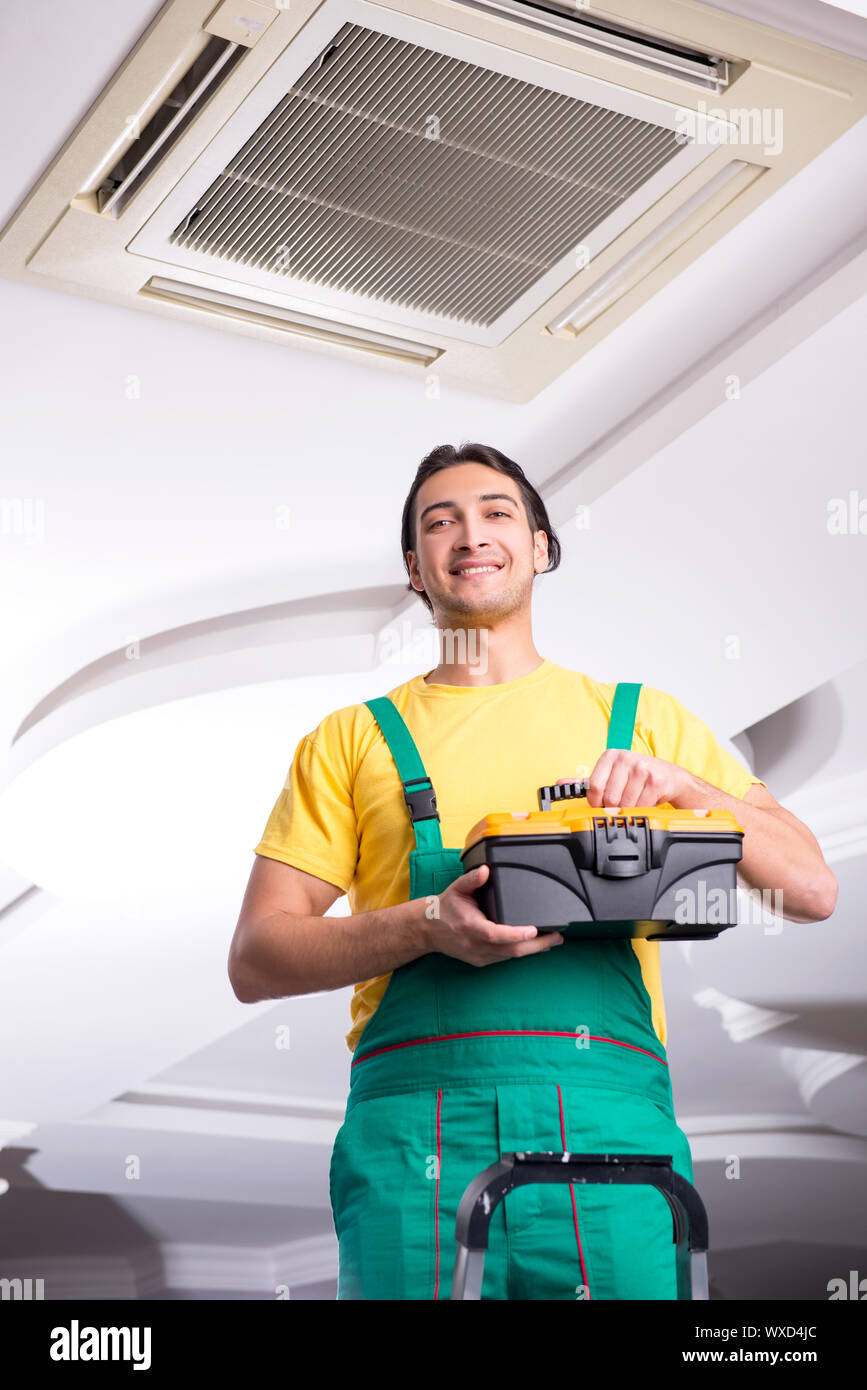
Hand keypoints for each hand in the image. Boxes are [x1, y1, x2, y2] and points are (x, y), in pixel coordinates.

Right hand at [420, 864, 563, 966]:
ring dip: (533, 950)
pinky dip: (521, 952)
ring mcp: (478, 956)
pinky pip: (505, 959)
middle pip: (510, 951)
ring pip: (510, 957)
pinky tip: (535, 946)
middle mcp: (475, 944)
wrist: (428, 929)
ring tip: (553, 941)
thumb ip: (472, 879)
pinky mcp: (481, 961)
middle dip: (537, 946)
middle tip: (557, 937)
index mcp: (470, 926)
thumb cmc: (446, 908)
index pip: (495, 934)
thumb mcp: (456, 889)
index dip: (516, 934)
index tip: (534, 930)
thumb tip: (487, 869)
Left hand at [559, 751, 694, 808]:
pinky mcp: (655, 781)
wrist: (671, 777)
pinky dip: (641, 811)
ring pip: (624, 804)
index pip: (594, 786)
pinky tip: (645, 802)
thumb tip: (561, 783)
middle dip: (613, 808)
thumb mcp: (611, 774)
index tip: (601, 804)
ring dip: (628, 810)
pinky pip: (640, 807)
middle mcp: (625, 758)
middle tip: (620, 805)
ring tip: (634, 801)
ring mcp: (642, 768)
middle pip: (609, 798)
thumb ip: (586, 781)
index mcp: (610, 756)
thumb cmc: (638, 776)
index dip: (596, 801)